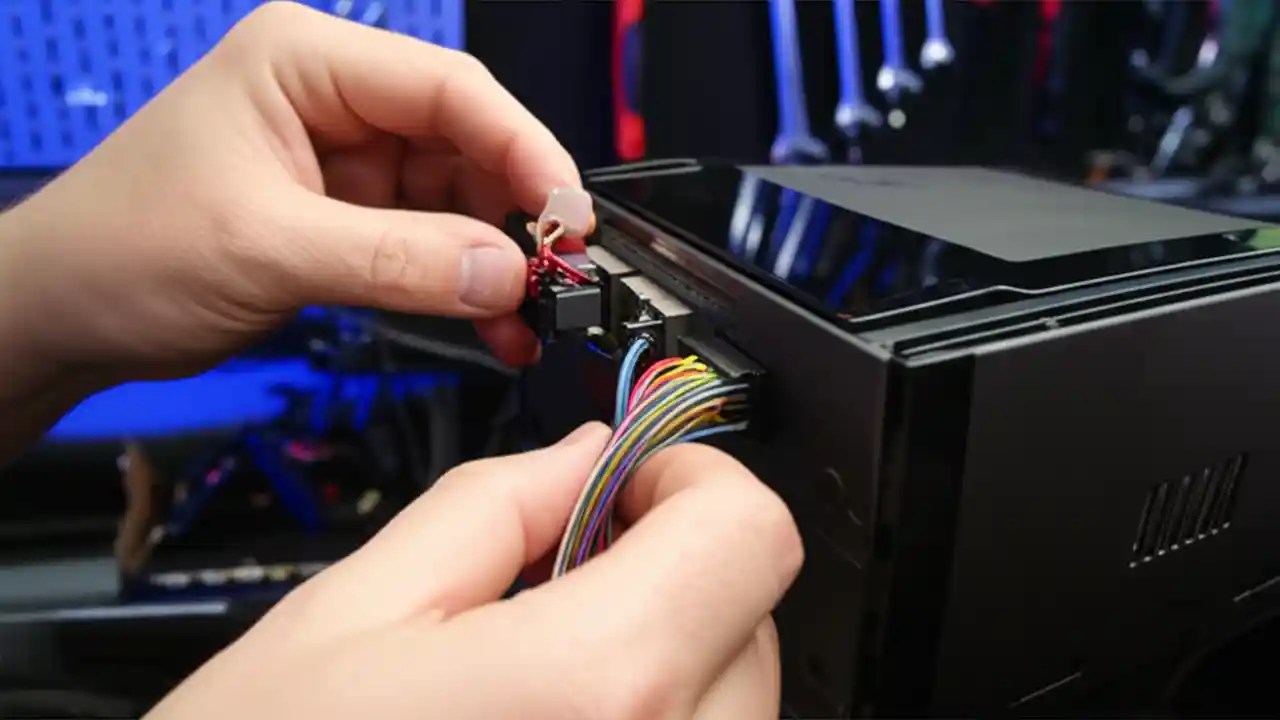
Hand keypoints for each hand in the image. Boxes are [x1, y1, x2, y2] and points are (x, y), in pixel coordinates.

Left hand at [0, 2, 573, 399]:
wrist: (63, 315)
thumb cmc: (124, 249)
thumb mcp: (267, 248)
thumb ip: (397, 260)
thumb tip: (505, 273)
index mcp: (308, 63)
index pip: (449, 90)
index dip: (522, 148)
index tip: (566, 214)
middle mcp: (337, 103)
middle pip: (467, 144)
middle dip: (516, 214)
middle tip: (559, 277)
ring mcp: (347, 165)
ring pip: (458, 203)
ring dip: (497, 263)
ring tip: (532, 317)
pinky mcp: (351, 222)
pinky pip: (431, 248)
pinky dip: (465, 288)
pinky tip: (494, 326)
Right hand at [146, 424, 802, 719]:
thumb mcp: (349, 617)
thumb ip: (490, 511)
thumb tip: (580, 458)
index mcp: (594, 690)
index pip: (748, 533)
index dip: (689, 477)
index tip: (629, 475)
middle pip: (744, 611)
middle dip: (663, 564)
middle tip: (558, 567)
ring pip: (732, 692)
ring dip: (659, 650)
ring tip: (533, 670)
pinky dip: (650, 717)